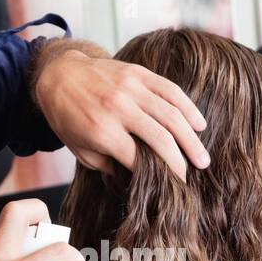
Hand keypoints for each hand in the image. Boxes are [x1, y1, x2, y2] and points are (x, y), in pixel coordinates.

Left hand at [34, 48, 209, 181]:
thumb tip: (132, 179)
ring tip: (202, 159)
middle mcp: (119, 108)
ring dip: (191, 140)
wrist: (59, 74)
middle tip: (191, 178)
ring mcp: (131, 88)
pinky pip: (170, 90)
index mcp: (102, 130)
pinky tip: (199, 125)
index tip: (167, 186)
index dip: (156, 175)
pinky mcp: (139, 74)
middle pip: (161, 139)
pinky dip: (188, 109)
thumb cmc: (67, 117)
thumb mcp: (79, 149)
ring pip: (172, 115)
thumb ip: (105, 166)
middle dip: (179, 162)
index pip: (139, 158)